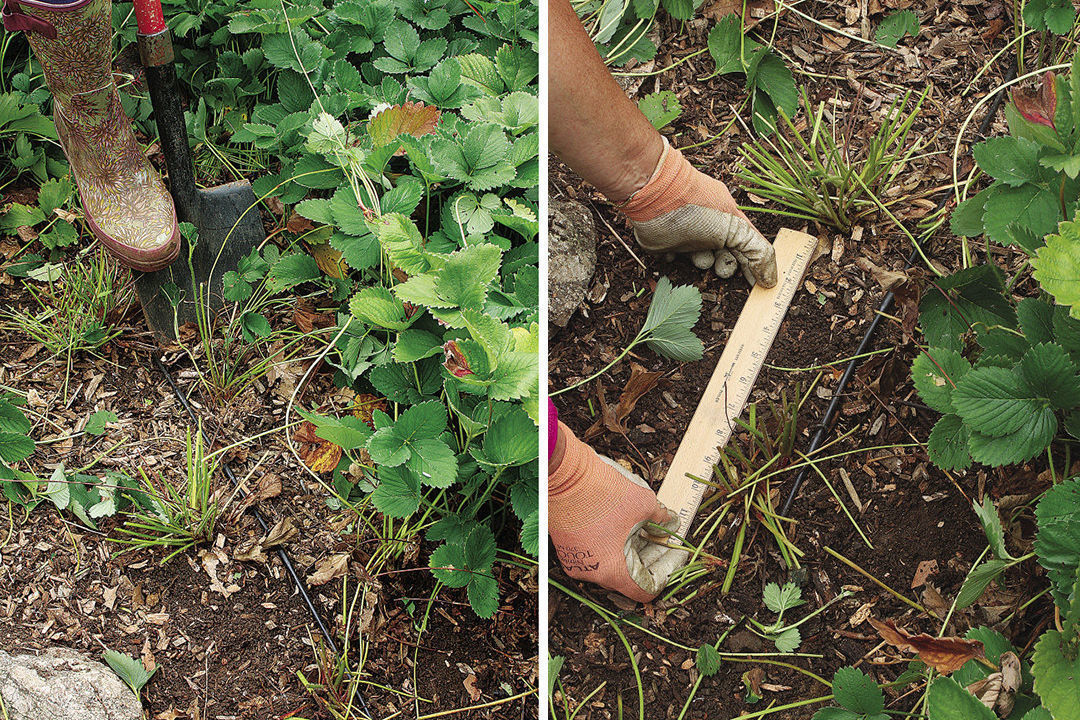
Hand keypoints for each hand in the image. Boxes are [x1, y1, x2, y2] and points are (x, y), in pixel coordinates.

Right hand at [549, 422, 684, 601]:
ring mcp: (577, 561)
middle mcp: (592, 573)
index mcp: (611, 571)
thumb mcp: (643, 503)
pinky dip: (614, 542)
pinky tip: (627, 522)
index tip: (675, 552)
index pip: (646, 589)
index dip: (667, 570)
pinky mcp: (569, 548)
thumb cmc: (599, 490)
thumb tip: (671, 521)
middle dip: (651, 555)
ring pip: (613, 563)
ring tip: (647, 525)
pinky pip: (597, 553)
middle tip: (665, 536)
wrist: (563, 473)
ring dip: (633, 547)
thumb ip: (661, 519)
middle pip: (630, 575)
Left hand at [621, 140, 777, 286]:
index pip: (746, 246)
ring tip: (697, 258)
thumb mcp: (734, 230)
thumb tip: (771, 280)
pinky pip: (672, 255)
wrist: (653, 192)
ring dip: (700, 261)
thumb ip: (757, 252)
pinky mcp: (662, 238)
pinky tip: (673, 256)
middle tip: (721, 269)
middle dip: (724, 264)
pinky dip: (674, 260)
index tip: (757, 284)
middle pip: (722, 253)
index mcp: (729, 220)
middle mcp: (708, 225)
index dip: (753, 265)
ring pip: (697, 256)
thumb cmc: (695, 208)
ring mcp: (686, 231)